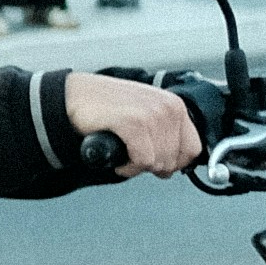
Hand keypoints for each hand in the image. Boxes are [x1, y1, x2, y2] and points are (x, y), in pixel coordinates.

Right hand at [63, 70, 203, 177]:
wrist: (73, 97)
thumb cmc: (107, 109)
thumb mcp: (145, 116)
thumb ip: (164, 136)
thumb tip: (173, 167)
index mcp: (175, 105)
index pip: (193, 149)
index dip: (174, 162)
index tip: (154, 161)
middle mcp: (169, 107)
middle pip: (174, 160)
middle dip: (152, 164)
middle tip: (131, 152)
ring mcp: (153, 114)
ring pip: (158, 162)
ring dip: (137, 165)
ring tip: (122, 150)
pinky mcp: (135, 122)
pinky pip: (142, 161)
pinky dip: (127, 166)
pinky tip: (117, 155)